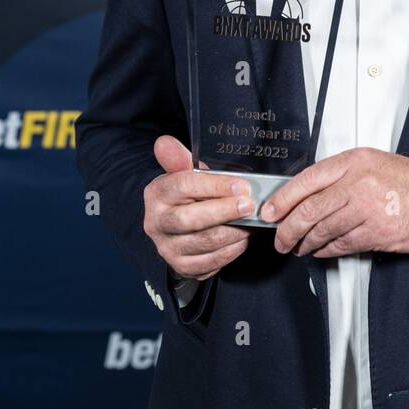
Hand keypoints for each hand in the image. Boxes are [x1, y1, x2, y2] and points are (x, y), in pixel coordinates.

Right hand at [143, 135, 255, 280]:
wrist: (175, 231)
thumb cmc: (186, 197)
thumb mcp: (183, 174)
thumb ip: (179, 159)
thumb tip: (164, 142)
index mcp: (156, 194)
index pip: (184, 186)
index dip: (215, 185)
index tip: (242, 185)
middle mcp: (156, 223)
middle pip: (190, 219)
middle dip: (225, 212)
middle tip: (250, 206)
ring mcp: (167, 248)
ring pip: (203, 243)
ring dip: (233, 232)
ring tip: (252, 222)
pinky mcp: (181, 267)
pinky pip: (210, 263)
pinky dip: (231, 251)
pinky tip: (244, 239)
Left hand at [264, 147, 408, 257]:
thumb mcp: (375, 164)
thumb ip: (343, 175)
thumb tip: (307, 195)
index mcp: (355, 160)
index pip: (307, 179)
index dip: (283, 199)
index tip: (270, 211)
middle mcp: (359, 181)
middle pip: (309, 209)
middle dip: (288, 228)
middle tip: (280, 238)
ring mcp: (367, 208)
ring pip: (322, 230)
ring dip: (305, 243)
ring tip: (298, 247)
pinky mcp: (376, 233)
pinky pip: (341, 245)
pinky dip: (326, 250)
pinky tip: (321, 251)